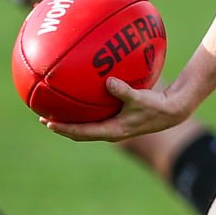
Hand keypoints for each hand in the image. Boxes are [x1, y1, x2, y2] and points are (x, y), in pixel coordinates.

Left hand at [45, 78, 192, 142]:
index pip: (82, 132)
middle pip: (79, 131)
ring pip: (86, 125)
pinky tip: (80, 94)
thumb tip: (108, 82)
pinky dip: (85, 108)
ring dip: (71, 119)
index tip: (48, 123)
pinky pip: (96, 115)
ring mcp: (113, 125)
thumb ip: (124, 91)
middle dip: (61, 126)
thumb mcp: (140, 99)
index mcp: (112, 131)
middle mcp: (110, 130)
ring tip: (56, 108)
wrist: (172, 111)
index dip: (64, 129)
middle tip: (44, 118)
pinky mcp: (118, 118)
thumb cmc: (157, 106)